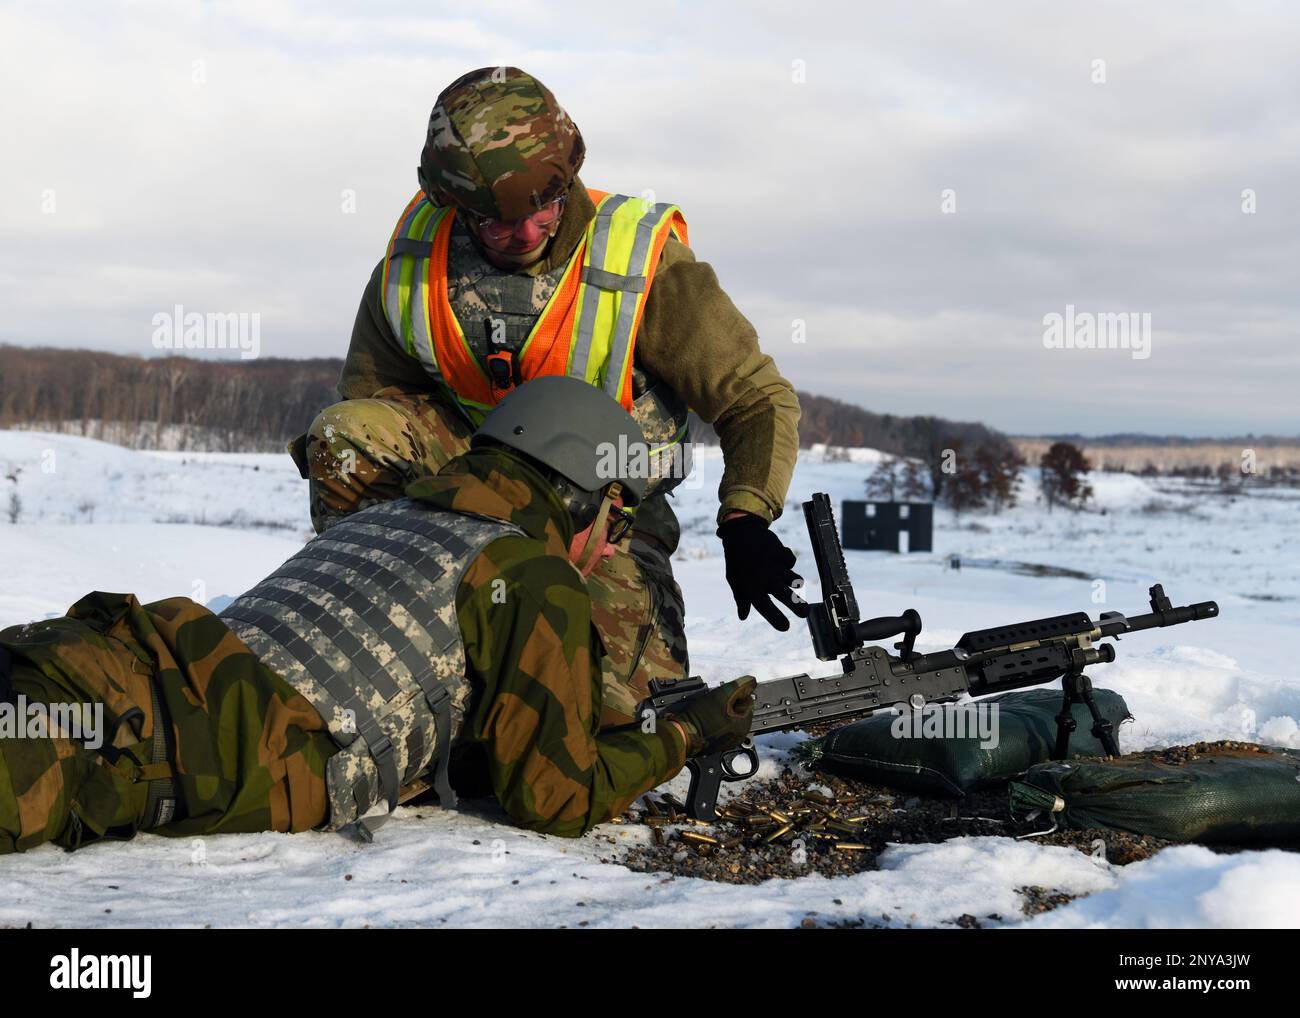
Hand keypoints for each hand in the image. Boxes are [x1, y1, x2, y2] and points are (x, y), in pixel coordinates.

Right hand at [663, 676, 756, 757]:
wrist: (682, 734)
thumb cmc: (700, 717)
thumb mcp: (721, 695)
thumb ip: (739, 686)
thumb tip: (752, 681)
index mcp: (743, 726)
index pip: (747, 702)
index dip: (734, 695)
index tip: (722, 696)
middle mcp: (738, 737)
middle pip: (738, 711)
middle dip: (728, 704)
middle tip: (714, 703)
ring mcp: (727, 742)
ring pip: (729, 718)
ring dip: (721, 711)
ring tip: (709, 710)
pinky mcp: (716, 744)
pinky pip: (720, 727)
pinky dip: (715, 721)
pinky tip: (706, 718)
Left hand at [717, 513, 810, 631]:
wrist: (740, 532)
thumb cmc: (736, 561)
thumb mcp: (734, 581)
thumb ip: (741, 599)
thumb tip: (742, 617)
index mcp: (751, 588)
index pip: (765, 608)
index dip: (776, 619)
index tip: (785, 627)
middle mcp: (765, 579)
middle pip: (786, 596)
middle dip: (798, 607)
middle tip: (805, 614)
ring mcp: (775, 566)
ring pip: (795, 580)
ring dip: (797, 584)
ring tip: (797, 586)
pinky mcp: (781, 553)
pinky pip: (791, 561)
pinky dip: (788, 562)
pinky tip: (781, 559)